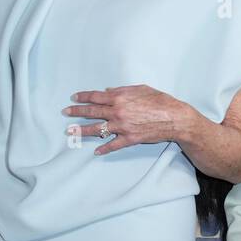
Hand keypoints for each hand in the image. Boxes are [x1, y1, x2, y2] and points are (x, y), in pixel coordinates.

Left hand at [62, 84, 196, 154]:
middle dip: (76, 112)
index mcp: (119, 97)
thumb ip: (122, 90)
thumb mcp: (141, 89)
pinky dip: (104, 148)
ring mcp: (122, 126)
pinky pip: (113, 144)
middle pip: (92, 112)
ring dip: (82, 131)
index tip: (74, 98)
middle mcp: (118, 111)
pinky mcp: (130, 138)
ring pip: (97, 129)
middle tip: (66, 113)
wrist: (175, 118)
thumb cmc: (160, 101)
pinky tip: (96, 151)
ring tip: (70, 132)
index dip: (83, 97)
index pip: (96, 96)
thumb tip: (108, 91)